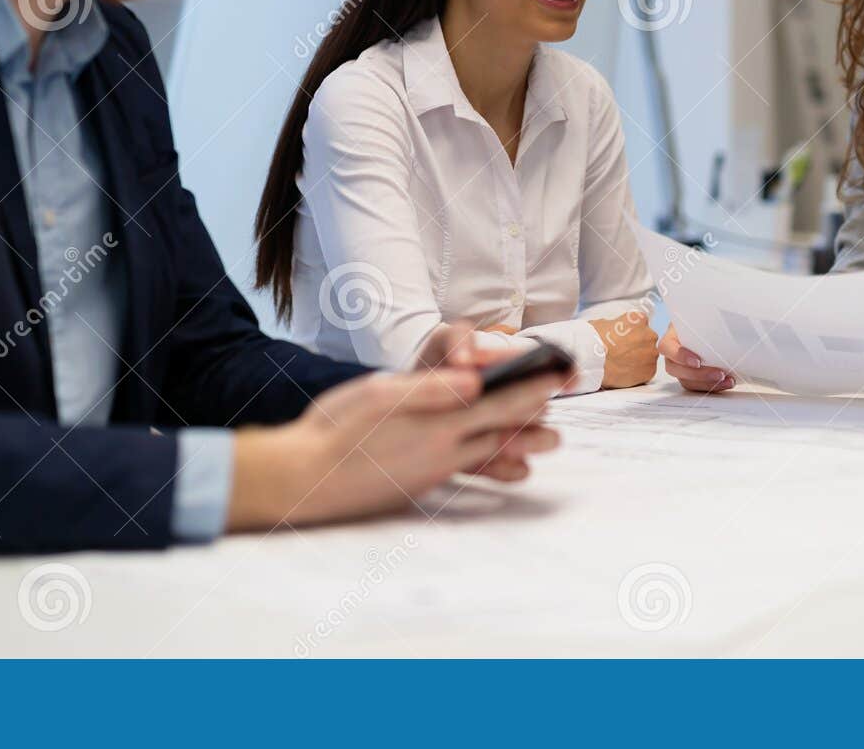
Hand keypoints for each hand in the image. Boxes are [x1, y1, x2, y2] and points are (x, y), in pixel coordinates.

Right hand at [224, 365, 564, 529]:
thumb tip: (477, 382)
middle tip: (561, 424)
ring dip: (513, 447)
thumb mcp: (380, 394)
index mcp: (438, 425)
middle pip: (499, 433)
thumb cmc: (334, 430)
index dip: (533, 391)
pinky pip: (461, 468)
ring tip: (539, 448)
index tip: (560, 380)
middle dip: (531, 424)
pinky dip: (484, 463)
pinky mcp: (414, 483)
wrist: (302, 480)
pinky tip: (481, 460)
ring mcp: (429, 471)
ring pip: (482, 454)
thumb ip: (431, 389)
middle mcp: (441, 452)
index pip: (500, 405)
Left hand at [410, 321, 567, 476]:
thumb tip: (465, 360)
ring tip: (505, 441)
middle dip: (535, 411)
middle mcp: (522, 402)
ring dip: (528, 441)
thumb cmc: (437, 365)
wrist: (412, 401)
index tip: (568, 377)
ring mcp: (510, 433)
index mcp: (518, 370)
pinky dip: (507, 468)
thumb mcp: (443, 342)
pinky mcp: (492, 460)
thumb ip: (458, 339)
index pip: (555, 371)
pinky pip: (513, 470)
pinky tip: (496, 463)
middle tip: (521, 409)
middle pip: (543, 410)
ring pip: (538, 441)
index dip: (565, 374)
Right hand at [591, 312, 658, 388]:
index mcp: (639, 319)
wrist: (590, 360)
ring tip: (622, 363)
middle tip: (622, 352)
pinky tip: (625, 372)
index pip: (641, 323)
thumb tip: (616, 329)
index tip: (623, 338)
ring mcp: (651, 353)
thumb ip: (617, 324)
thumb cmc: (593, 340)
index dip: (631, 331)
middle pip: (647, 339)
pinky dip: (639, 372)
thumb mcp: (604, 322)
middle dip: (637, 345)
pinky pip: (647, 370)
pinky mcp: (650, 371)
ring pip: (649, 355)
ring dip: (639, 359)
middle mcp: (649, 334)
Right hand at [659, 324, 733, 392]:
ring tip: (727, 380)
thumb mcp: (703, 317)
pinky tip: (726, 383)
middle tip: (719, 374)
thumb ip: (708, 320)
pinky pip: (697, 386)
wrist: (711, 328)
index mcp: (671, 335)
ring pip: (686, 381)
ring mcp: (680, 367)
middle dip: (698, 375)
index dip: (680, 356)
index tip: (697, 361)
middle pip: (675, 369)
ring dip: (707, 384)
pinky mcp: (690, 377)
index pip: (666, 347)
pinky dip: (712, 387)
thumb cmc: (705, 320)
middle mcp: (672, 353)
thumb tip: (728, 322)